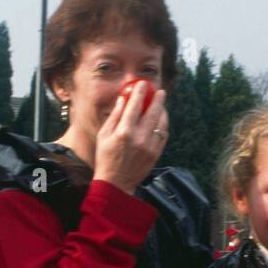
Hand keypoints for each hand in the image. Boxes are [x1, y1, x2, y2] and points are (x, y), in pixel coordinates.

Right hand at [93, 80, 169, 194]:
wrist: (116, 183)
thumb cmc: (106, 157)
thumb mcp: (104, 135)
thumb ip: (115, 116)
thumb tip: (123, 99)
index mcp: (124, 132)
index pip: (135, 106)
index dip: (140, 92)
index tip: (142, 84)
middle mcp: (139, 138)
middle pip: (153, 112)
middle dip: (157, 99)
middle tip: (160, 91)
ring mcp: (150, 147)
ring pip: (161, 123)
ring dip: (162, 111)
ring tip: (161, 104)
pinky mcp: (156, 154)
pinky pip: (163, 135)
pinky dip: (163, 125)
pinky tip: (161, 120)